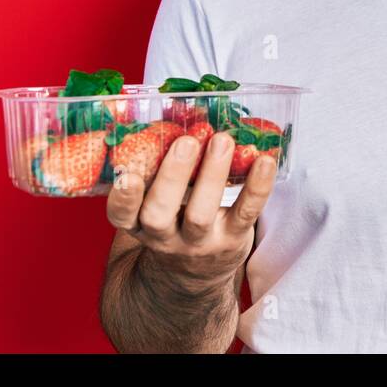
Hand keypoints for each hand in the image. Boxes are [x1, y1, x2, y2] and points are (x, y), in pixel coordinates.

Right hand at [105, 131, 277, 288]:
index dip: (122, 198)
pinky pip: (245, 214)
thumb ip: (158, 169)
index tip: (127, 175)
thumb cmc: (173, 222)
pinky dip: (257, 187)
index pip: (122, 216)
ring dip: (212, 176)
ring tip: (222, 140)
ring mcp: (200, 242)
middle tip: (186, 142)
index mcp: (140, 223)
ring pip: (201, 215)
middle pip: (159, 215)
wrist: (195, 277)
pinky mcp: (233, 240)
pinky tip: (265, 161)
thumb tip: (175, 110)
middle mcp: (165, 237)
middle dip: (172, 177)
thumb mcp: (156, 204)